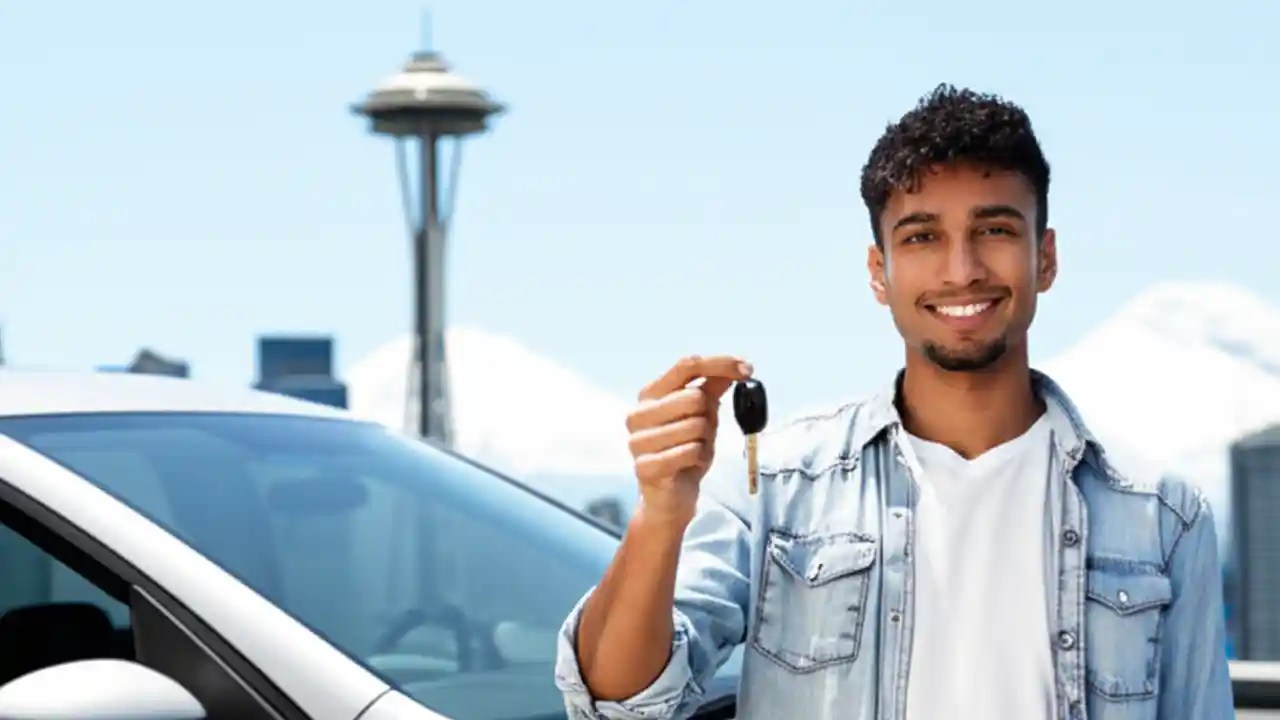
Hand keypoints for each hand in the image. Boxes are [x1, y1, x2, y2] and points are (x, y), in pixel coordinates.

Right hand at [625, 355, 752, 525]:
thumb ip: (713, 388)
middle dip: (709, 418)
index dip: (720, 364)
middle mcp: (638, 414)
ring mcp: (638, 441)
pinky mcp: (645, 467)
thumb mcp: (703, 415)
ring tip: (694, 452)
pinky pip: (690, 451)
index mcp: (650, 395)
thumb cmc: (685, 451)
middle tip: (702, 436)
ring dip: (705, 441)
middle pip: (694, 397)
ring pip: (695, 425)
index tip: (747, 369)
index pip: (687, 365)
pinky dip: (699, 458)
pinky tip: (690, 465)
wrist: (671, 497)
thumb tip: (739, 366)